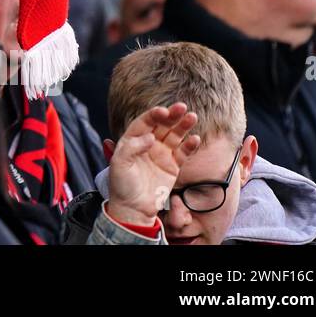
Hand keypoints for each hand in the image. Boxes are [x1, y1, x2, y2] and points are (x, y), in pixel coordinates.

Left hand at [104, 103, 200, 227]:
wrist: (133, 209)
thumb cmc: (122, 186)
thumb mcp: (119, 164)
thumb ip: (132, 147)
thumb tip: (151, 137)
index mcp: (132, 141)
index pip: (144, 122)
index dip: (154, 115)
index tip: (163, 111)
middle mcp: (148, 145)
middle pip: (162, 125)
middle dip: (171, 115)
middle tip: (182, 107)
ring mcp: (161, 155)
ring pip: (174, 136)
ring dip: (183, 126)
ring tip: (192, 117)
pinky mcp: (172, 167)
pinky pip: (183, 153)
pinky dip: (190, 145)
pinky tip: (196, 138)